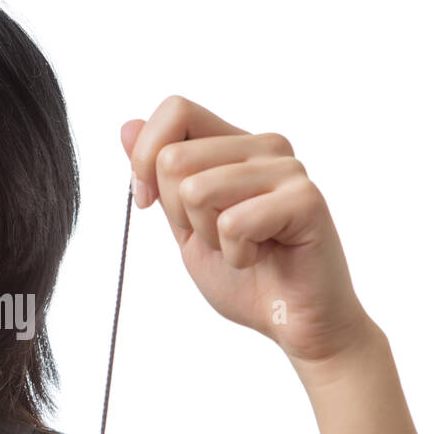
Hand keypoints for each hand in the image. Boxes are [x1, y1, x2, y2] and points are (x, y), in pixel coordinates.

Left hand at [123, 95, 372, 364]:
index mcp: (234, 145)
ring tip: (244, 247)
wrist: (293, 323)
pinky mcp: (305, 200)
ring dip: (209, 236)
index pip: (175, 110)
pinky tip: (263, 257)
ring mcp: (288, 169)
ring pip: (198, 190)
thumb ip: (159, 178)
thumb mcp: (184, 224)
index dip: (145, 158)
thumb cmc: (247, 277)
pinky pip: (233, 222)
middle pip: (174, 158)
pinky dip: (237, 254)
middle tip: (218, 237)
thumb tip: (127, 127)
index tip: (149, 201)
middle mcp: (264, 146)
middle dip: (179, 214)